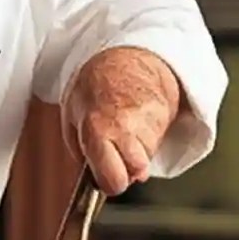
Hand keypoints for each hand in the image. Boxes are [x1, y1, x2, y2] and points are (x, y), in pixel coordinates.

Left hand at [61, 47, 181, 194]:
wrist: (124, 56)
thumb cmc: (95, 86)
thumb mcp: (72, 117)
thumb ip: (81, 150)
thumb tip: (92, 176)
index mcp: (97, 131)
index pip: (114, 180)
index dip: (110, 183)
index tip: (106, 178)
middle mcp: (125, 128)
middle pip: (138, 172)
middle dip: (128, 168)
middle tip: (117, 151)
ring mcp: (148, 121)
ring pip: (149, 156)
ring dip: (138, 149)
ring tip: (126, 127)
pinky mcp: (165, 114)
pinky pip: (158, 139)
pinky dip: (149, 135)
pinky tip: (138, 119)